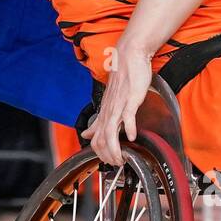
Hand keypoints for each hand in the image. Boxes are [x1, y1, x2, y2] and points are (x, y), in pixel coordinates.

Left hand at [87, 42, 153, 165]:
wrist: (128, 57)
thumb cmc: (122, 79)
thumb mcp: (108, 102)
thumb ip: (98, 120)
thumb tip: (87, 133)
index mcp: (104, 114)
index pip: (95, 140)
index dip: (100, 154)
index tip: (109, 161)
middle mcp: (109, 111)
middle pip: (101, 140)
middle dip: (107, 156)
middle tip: (116, 164)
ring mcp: (119, 106)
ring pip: (111, 132)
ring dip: (115, 148)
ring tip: (122, 158)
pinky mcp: (130, 99)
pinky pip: (127, 116)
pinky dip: (129, 129)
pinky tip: (132, 136)